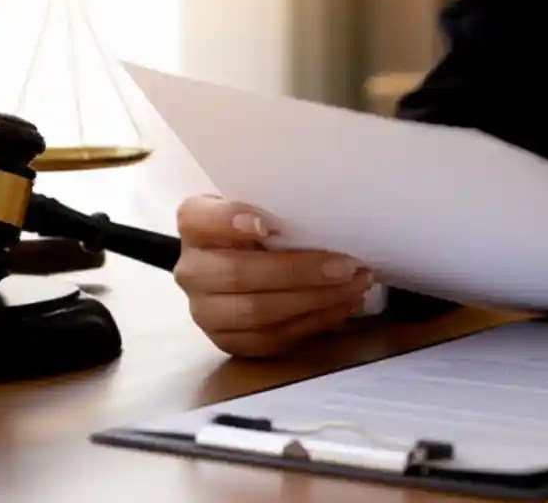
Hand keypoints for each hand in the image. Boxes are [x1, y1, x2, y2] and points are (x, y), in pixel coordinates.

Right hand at [174, 195, 373, 357]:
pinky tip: (342, 306)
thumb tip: (327, 218)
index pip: (200, 220)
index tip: (270, 226)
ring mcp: (206, 312)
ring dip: (316, 301)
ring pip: (259, 313)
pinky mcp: (228, 342)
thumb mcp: (262, 206)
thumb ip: (278, 208)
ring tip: (355, 287)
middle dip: (301, 272)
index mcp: (195, 226)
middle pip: (240, 274)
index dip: (230, 222)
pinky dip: (314, 322)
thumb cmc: (261, 227)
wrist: (241, 263)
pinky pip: (272, 338)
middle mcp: (192, 271)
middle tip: (347, 267)